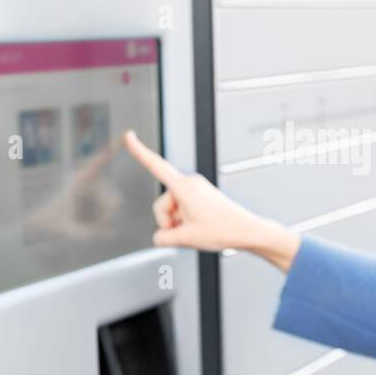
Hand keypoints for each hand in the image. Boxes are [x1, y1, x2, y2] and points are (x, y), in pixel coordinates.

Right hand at [122, 129, 300, 271]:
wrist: (247, 231)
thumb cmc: (222, 230)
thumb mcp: (185, 238)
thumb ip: (163, 238)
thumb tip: (159, 237)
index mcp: (184, 186)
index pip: (155, 165)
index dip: (139, 151)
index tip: (129, 136)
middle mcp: (189, 183)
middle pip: (163, 205)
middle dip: (169, 222)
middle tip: (188, 232)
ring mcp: (197, 190)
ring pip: (173, 210)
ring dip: (180, 224)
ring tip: (199, 230)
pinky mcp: (202, 197)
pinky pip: (184, 210)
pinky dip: (187, 222)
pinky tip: (201, 228)